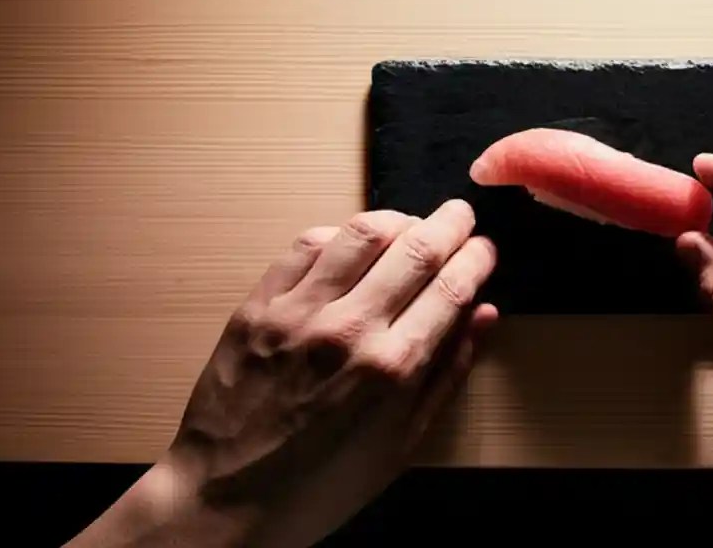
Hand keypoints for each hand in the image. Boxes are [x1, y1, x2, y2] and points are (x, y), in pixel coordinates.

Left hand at [67, 199, 498, 547]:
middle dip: (450, 223)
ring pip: (361, 232)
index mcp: (394, 368)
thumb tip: (485, 314)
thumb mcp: (403, 444)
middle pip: (415, 247)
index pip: (452, 286)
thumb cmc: (323, 483)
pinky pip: (306, 245)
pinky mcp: (258, 306)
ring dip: (397, 219)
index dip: (478, 257)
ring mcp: (299, 312)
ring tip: (410, 225)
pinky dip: (339, 233)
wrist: (227, 498)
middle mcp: (350, 329)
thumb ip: (448, 374)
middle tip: (461, 215)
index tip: (486, 248)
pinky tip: (352, 243)